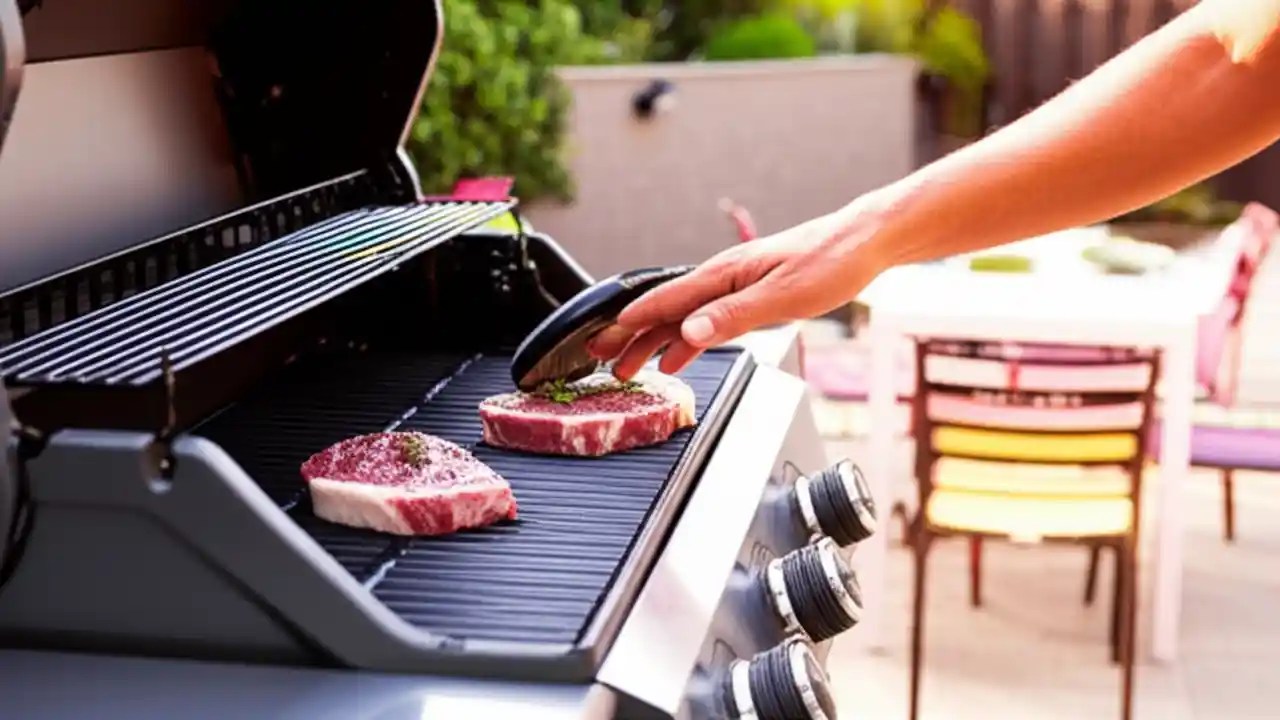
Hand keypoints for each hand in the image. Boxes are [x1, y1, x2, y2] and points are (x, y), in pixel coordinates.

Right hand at [587, 204, 889, 378]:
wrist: (864, 242)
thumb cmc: (831, 261)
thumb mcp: (782, 296)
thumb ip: (732, 316)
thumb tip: (689, 332)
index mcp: (724, 274)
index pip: (667, 299)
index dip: (633, 320)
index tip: (604, 335)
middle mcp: (724, 278)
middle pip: (667, 310)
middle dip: (631, 334)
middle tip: (603, 356)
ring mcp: (736, 287)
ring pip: (683, 318)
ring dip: (654, 342)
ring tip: (629, 366)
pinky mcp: (751, 296)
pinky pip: (707, 321)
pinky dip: (686, 341)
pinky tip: (677, 357)